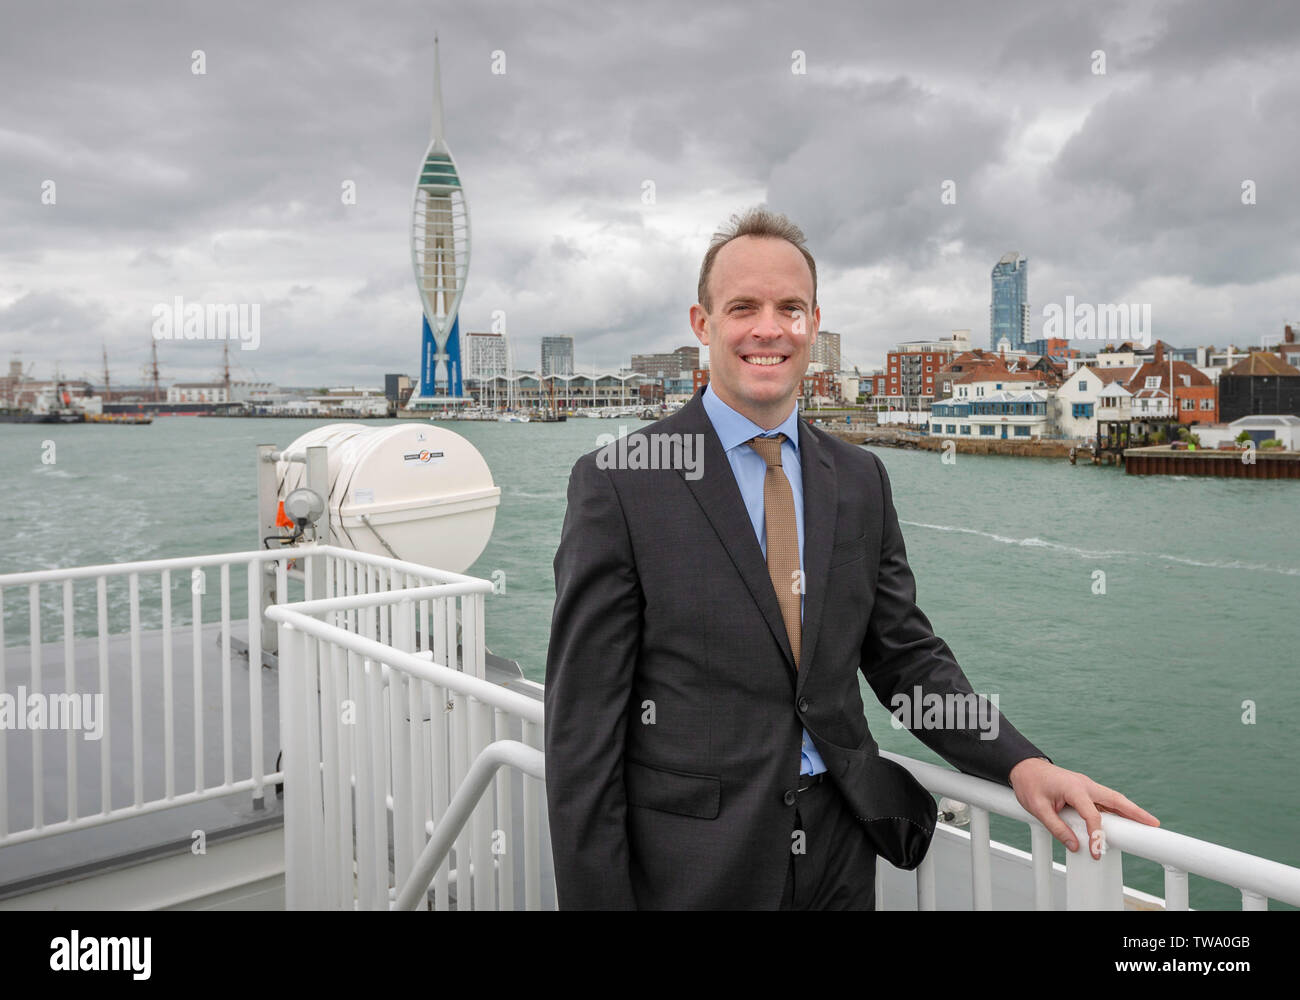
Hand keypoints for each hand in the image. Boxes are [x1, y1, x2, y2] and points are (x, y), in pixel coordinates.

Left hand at [1008, 757, 1158, 859]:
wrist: (1025, 768)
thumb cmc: (1030, 785)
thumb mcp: (1038, 809)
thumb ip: (1057, 828)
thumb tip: (1075, 845)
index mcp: (1073, 788)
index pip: (1092, 814)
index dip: (1097, 835)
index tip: (1097, 851)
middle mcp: (1084, 784)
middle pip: (1115, 799)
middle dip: (1135, 812)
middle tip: (1153, 824)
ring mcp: (1086, 785)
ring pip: (1113, 798)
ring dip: (1130, 810)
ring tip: (1147, 823)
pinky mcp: (1085, 789)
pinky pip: (1105, 799)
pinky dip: (1117, 808)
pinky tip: (1125, 819)